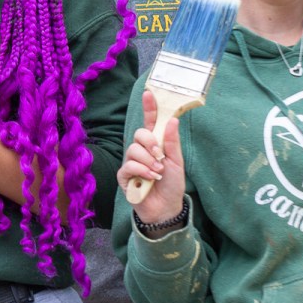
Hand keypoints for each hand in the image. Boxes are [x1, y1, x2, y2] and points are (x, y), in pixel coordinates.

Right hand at [118, 89, 186, 224]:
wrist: (166, 209)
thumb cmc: (172, 185)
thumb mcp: (177, 162)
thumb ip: (172, 142)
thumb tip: (172, 120)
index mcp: (155, 144)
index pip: (150, 122)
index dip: (149, 107)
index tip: (149, 93)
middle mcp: (141, 150)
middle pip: (139, 134)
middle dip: (150, 143)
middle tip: (160, 156)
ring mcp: (131, 162)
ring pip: (133, 149)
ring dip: (149, 161)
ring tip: (158, 173)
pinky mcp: (124, 175)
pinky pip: (129, 165)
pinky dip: (142, 170)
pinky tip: (150, 179)